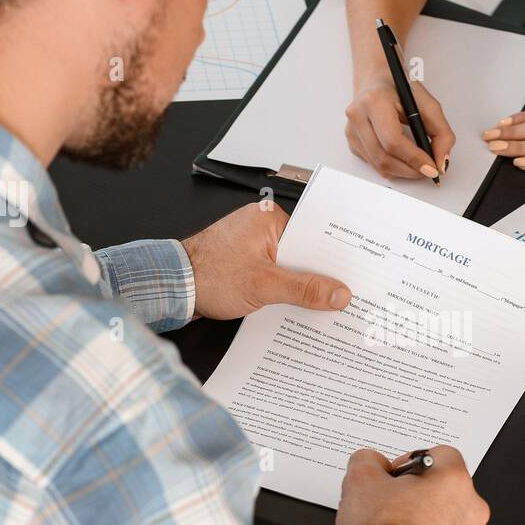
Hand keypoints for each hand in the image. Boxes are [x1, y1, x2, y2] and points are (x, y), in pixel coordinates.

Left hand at [180, 202, 351, 319]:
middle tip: (342, 297)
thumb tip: (339, 294)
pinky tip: (294, 306)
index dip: (334, 261)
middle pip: (303, 253)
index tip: (353, 279)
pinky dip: (284, 288)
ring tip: (321, 305)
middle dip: (319, 277)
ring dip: (300, 285)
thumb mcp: (264, 285)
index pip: (314, 238)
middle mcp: (262, 226)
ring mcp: (252, 243)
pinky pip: (275, 273)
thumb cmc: (209, 276)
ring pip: (289, 265)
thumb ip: (304, 289)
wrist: (171, 287)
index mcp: (269, 219)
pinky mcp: (245, 261)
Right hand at [335, 446, 487, 524]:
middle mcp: (471, 507)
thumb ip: (368, 460)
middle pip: (445, 488)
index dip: (413, 462)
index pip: (441, 454)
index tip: (397, 476)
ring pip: (448, 518)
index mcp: (453, 480)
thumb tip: (372, 462)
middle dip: (420, 493)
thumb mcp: (360, 480)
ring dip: (426, 519)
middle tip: (393, 503)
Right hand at [345, 72, 454, 180]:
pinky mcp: (351, 140)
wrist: (377, 77)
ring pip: (378, 165)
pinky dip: (392, 166)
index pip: (393, 141)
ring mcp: (352, 130)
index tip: (431, 168)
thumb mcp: (428, 104)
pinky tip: (402, 158)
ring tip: (418, 166)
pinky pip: (373, 163)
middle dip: (410, 170)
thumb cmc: (399, 87)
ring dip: (402, 171)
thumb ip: (441, 133)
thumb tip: (441, 162)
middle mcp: (358, 116)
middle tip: (428, 170)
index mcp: (375, 101)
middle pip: (384, 158)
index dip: (414, 159)